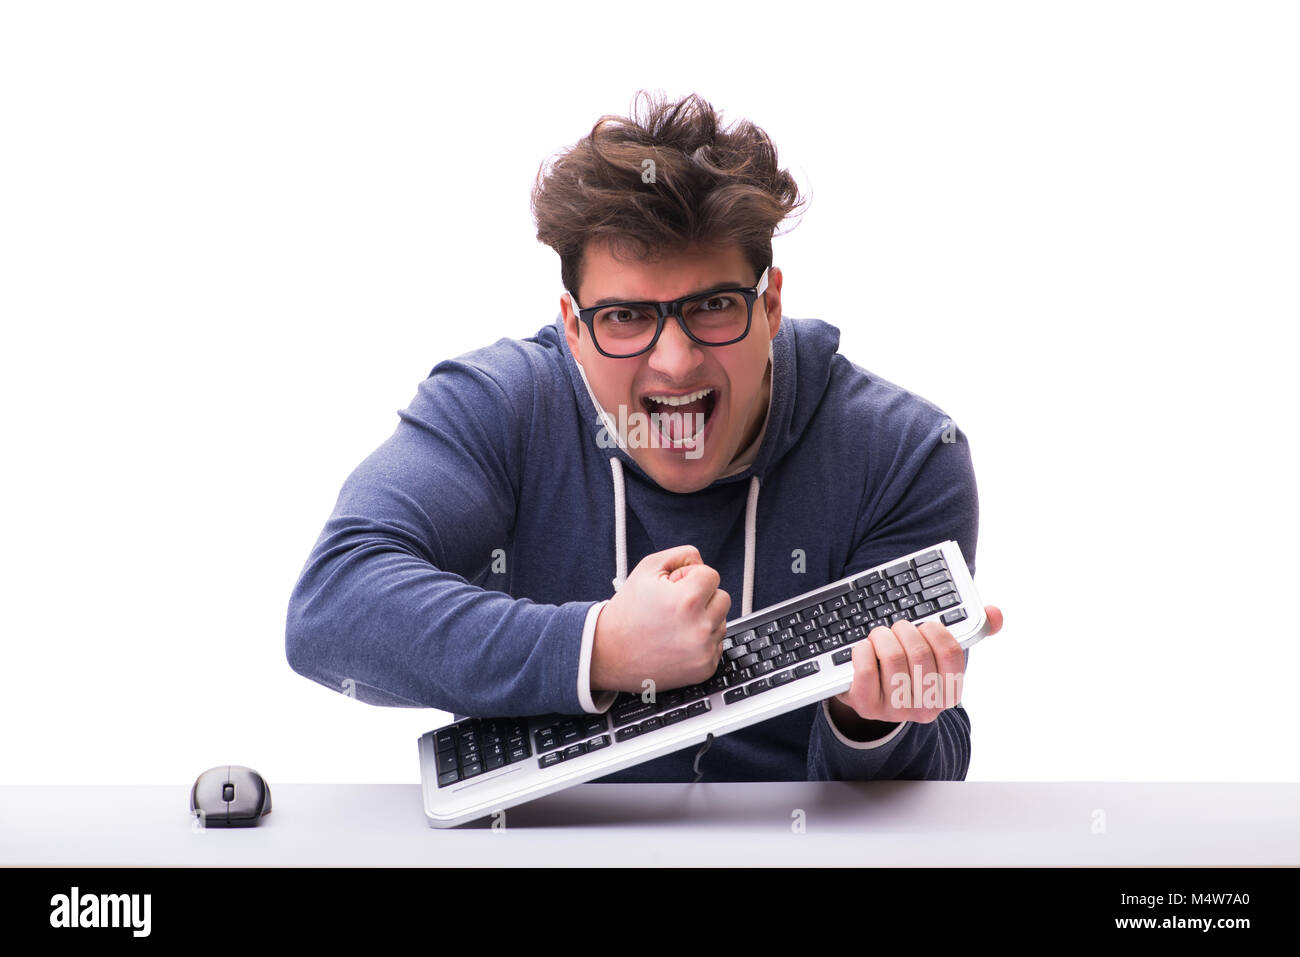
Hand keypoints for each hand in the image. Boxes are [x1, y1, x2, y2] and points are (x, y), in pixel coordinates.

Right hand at [591, 545, 730, 693]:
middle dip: (703, 598)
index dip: (690, 577)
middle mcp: (700, 628)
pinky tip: (678, 642)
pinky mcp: (705, 669)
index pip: (712, 575)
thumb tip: (703, 564)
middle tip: (675, 606)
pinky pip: (717, 645)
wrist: (610, 653)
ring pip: (721, 622)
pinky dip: (702, 642)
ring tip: (675, 625)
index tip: (673, 588)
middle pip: (723, 598)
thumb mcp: (648, 568)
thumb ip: (682, 555)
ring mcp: (703, 652)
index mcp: (688, 600)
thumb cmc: (628, 611)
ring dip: (704, 620)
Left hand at [829, 605, 1002, 736]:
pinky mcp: (867, 707)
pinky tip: (865, 648)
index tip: (925, 626)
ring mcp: (896, 710)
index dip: (935, 631)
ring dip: (882, 636)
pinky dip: (863, 650)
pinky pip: (866, 670)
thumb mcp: (938, 654)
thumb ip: (971, 630)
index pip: (951, 653)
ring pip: (893, 658)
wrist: (872, 694)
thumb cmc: (910, 667)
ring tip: (881, 636)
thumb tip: (994, 613)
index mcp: (949, 693)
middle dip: (905, 629)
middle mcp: (926, 707)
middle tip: (898, 627)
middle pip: (919, 653)